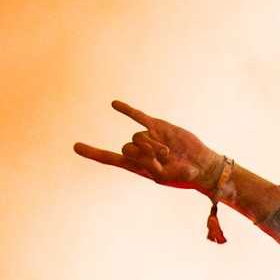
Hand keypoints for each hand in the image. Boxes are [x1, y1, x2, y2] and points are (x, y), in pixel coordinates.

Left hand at [73, 100, 224, 190]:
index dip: (94, 152)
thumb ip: (148, 163)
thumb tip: (138, 147)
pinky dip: (127, 110)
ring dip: (153, 145)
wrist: (203, 165)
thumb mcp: (164, 175)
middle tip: (163, 157)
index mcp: (138, 166)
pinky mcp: (159, 127)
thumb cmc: (184, 175)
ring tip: (169, 152)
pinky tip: (114, 104)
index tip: (76, 146)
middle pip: (128, 146)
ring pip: (138, 136)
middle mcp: (140, 150)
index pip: (111, 158)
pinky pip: (139, 117)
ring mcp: (149, 137)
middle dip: (145, 152)